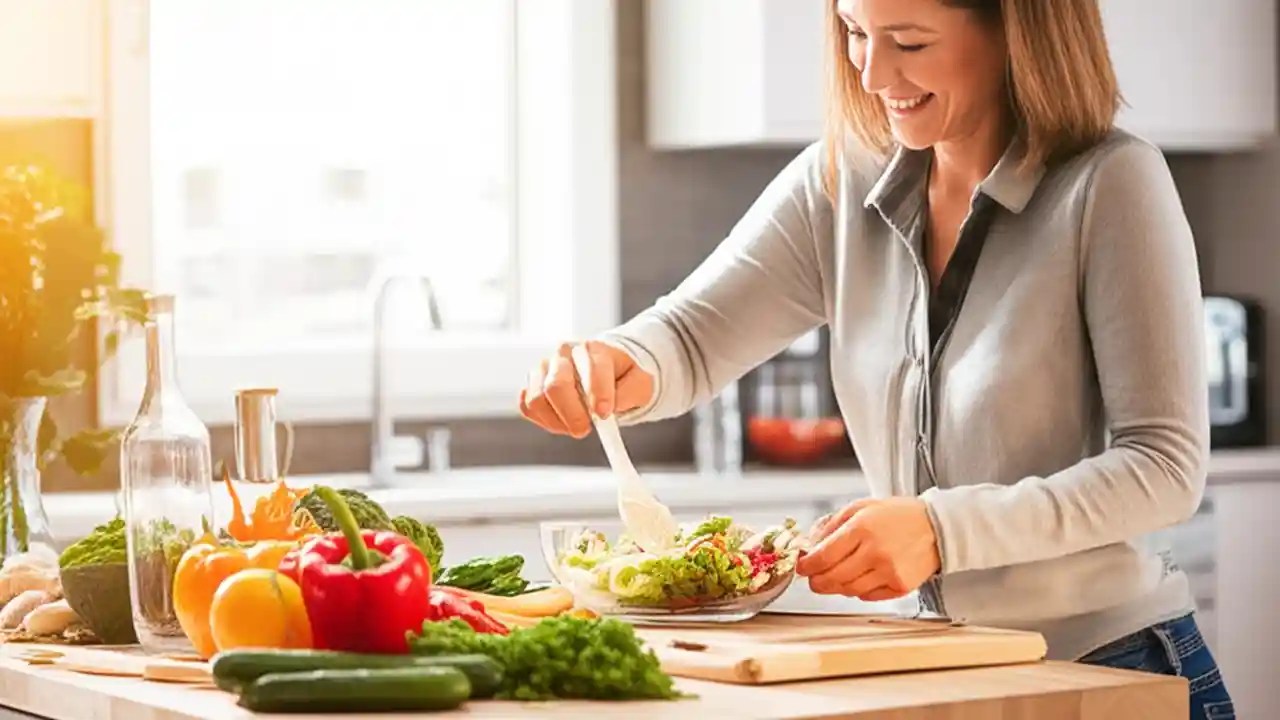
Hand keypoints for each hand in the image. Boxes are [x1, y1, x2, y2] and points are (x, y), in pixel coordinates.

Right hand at [517, 340, 654, 437]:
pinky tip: (562, 422)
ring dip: (557, 420)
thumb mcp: (639, 382)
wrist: (607, 370)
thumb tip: (607, 410)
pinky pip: (527, 406)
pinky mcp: (533, 383)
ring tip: (575, 426)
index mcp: (593, 348)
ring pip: (537, 397)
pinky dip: (544, 420)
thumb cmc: (622, 376)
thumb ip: (628, 394)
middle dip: (572, 413)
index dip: (598, 393)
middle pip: (556, 384)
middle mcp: (564, 354)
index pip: (592, 368)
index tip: (604, 414)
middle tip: (584, 429)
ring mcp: (544, 367)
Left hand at [796, 497, 940, 601]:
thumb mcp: (860, 507)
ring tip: (837, 576)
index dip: (807, 566)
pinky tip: (861, 577)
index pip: (823, 556)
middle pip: (832, 578)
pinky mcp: (900, 587)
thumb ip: (831, 526)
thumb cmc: (897, 516)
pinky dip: (858, 590)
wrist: (936, 527)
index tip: (802, 567)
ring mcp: (889, 572)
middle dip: (816, 581)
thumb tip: (808, 546)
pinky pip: (867, 596)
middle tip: (813, 578)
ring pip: (847, 590)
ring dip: (836, 586)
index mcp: (862, 528)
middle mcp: (875, 552)